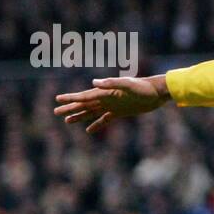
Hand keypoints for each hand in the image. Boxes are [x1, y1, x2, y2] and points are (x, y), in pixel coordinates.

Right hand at [54, 75, 169, 132]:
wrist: (157, 92)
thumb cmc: (144, 87)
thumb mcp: (128, 84)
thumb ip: (112, 83)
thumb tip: (94, 83)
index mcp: (105, 92)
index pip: (84, 96)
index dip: (71, 98)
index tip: (58, 99)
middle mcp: (106, 98)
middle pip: (84, 104)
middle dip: (70, 108)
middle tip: (56, 111)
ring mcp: (113, 106)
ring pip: (92, 112)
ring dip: (79, 116)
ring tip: (67, 121)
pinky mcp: (120, 112)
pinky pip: (105, 120)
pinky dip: (96, 125)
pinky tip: (88, 130)